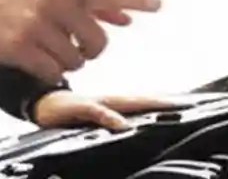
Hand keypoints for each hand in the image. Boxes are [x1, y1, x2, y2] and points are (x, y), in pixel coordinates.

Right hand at [0, 0, 161, 84]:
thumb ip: (90, 3)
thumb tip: (126, 17)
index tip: (158, 3)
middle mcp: (54, 0)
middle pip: (98, 40)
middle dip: (90, 50)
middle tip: (73, 46)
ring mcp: (37, 23)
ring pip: (76, 61)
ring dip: (66, 62)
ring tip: (46, 48)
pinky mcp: (21, 46)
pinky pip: (53, 72)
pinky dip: (48, 71)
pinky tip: (34, 59)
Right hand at [32, 90, 187, 131]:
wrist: (40, 103)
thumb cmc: (67, 110)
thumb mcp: (91, 114)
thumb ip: (109, 118)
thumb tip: (128, 126)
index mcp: (113, 103)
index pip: (143, 102)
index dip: (164, 103)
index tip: (187, 104)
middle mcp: (108, 100)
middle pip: (140, 100)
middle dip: (161, 102)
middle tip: (182, 104)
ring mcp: (95, 103)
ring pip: (124, 103)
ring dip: (143, 104)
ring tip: (163, 107)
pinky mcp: (79, 107)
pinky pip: (96, 111)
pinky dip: (109, 117)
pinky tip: (120, 124)